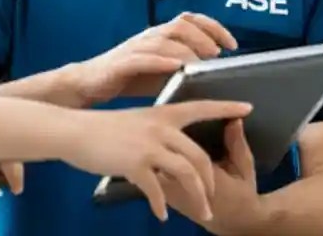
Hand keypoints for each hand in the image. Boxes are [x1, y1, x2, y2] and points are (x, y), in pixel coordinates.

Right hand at [63, 99, 253, 221]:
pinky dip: (162, 206)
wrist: (75, 132)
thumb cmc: (102, 129)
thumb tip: (171, 148)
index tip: (248, 107)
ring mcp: (149, 146)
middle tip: (214, 198)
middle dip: (210, 181)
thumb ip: (157, 132)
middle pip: (198, 155)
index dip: (225, 107)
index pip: (201, 108)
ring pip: (186, 173)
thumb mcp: (136, 122)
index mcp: (162, 115)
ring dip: (198, 197)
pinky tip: (162, 216)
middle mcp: (160, 128)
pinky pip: (158, 190)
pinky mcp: (135, 164)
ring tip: (202, 213)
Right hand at [71, 12, 238, 104]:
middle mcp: (150, 36)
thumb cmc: (129, 77)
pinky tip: (175, 67)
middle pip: (181, 25)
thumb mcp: (163, 71)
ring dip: (187, 49)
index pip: (191, 20)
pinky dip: (161, 60)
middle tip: (218, 53)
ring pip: (165, 39)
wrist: (90, 83)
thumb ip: (185, 68)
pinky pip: (143, 57)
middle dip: (204, 37)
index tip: (232, 44)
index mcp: (161, 35)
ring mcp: (136, 48)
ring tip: (202, 61)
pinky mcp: (122, 62)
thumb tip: (216, 75)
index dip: (214, 27)